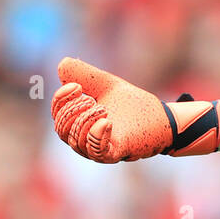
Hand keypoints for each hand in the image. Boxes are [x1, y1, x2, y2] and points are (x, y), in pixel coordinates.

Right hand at [50, 57, 219, 163]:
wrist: (161, 117)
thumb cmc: (132, 105)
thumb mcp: (106, 84)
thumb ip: (85, 74)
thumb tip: (62, 65)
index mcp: (80, 123)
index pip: (58, 115)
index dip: (61, 99)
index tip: (76, 86)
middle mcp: (85, 140)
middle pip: (63, 130)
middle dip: (72, 111)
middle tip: (90, 98)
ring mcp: (99, 149)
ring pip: (77, 141)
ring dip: (85, 121)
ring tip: (102, 108)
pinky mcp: (117, 153)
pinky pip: (98, 150)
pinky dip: (97, 135)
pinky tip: (105, 121)